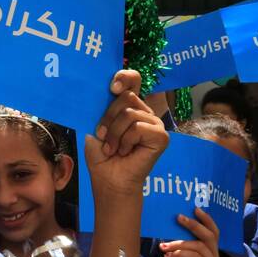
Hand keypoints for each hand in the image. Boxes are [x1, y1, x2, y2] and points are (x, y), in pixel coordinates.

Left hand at [85, 71, 168, 198]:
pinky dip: (125, 141)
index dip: (125, 77)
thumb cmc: (102, 155)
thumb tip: (104, 89)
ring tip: (112, 148)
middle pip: (126, 97)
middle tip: (103, 137)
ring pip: (130, 113)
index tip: (111, 87)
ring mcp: (155, 123)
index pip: (133, 80)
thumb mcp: (96, 126)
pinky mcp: (161, 136)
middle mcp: (144, 112)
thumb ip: (102, 107)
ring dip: (114, 134)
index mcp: (130, 106)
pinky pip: (138, 128)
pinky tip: (125, 152)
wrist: (108, 179)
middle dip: (108, 118)